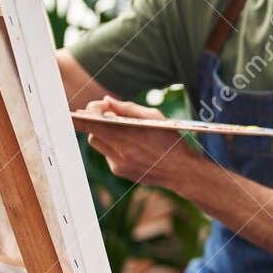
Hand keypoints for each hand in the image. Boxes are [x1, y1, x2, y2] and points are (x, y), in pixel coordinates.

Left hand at [75, 95, 202, 188]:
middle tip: (110, 115)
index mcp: (128, 134)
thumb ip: (128, 108)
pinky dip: (115, 147)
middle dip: (98, 122)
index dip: (90, 112)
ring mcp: (118, 164)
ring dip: (105, 134)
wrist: (182, 171)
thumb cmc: (171, 140)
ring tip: (123, 131)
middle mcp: (120, 151)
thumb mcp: (154, 117)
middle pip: (92, 132)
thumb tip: (107, 100)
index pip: (93, 122)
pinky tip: (132, 147)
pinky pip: (108, 154)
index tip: (99, 106)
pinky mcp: (120, 172)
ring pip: (98, 143)